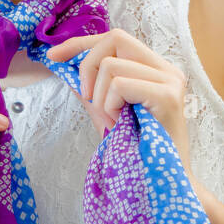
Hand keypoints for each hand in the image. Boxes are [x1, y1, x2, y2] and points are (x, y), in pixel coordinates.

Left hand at [45, 29, 192, 167]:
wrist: (162, 186)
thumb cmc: (136, 152)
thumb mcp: (108, 113)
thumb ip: (91, 88)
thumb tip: (62, 64)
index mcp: (156, 70)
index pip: (116, 38)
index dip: (81, 43)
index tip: (53, 56)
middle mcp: (167, 70)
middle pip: (114, 39)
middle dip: (88, 65)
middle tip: (88, 98)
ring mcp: (170, 81)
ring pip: (112, 65)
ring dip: (100, 97)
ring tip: (113, 121)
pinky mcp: (167, 96)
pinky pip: (120, 84)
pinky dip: (110, 105)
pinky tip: (120, 123)